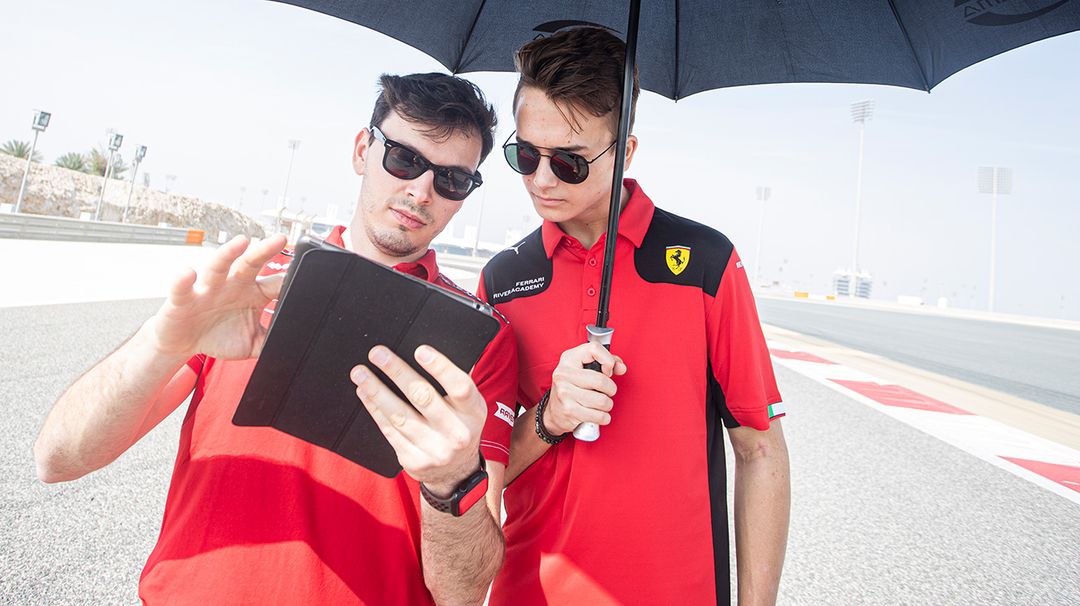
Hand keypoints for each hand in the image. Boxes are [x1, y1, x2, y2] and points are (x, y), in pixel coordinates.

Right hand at [147, 234, 286, 359]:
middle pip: (251, 263)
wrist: (184, 342)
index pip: (276, 282)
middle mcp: (233, 285)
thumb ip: (273, 341)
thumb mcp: (253, 343)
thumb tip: (295, 344)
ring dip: (229, 253)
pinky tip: (189, 273)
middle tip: (280, 238)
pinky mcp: (184, 298)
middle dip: (265, 250)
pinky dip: (184, 280)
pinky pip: (184, 288)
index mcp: (254, 294)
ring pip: (219, 266)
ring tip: (241, 242)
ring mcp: (209, 289)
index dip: (291, 278)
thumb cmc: (220, 337)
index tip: (307, 270)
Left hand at [351, 344, 485, 493]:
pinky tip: (365, 394)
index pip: (460, 387)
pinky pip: (389, 431)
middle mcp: (457, 433)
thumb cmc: (458, 424)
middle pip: (423, 398)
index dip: (441, 368)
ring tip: (360, 373)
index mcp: (474, 413)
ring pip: (400, 415)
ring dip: (376, 391)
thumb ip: (454, 384)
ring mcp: (435, 450)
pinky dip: (375, 410)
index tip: (420, 351)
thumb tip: (423, 354)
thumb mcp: (468, 407)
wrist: (456, 471)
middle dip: (397, 372)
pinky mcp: (414, 461)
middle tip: (377, 353)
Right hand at [543, 343, 626, 435]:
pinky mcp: (569, 410)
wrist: (554, 412)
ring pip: (602, 400)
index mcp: (569, 358)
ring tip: (600, 404)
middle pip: (601, 380)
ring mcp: (565, 392)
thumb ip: (607, 362)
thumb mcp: (586, 368)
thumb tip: (621, 368)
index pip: (594, 349)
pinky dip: (604, 418)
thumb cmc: (573, 387)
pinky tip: (598, 414)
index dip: (608, 360)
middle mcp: (564, 374)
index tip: (608, 371)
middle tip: (606, 391)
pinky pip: (599, 416)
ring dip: (607, 405)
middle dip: (611, 389)